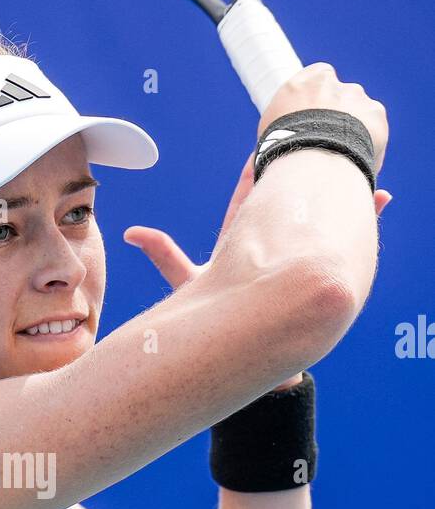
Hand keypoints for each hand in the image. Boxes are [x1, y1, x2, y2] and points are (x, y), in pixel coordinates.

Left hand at [123, 157, 391, 389]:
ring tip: (358, 176)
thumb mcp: (188, 283)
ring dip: (337, 200)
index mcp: (239, 247)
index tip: (260, 148)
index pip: (247, 202)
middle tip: (316, 144)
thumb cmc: (214, 326)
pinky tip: (379, 202)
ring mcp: (292, 263)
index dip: (253, 175)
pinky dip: (359, 228)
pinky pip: (341, 250)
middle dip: (301, 176)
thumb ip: (164, 255)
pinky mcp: (312, 278)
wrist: (246, 364)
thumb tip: (129, 230)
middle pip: (287, 204)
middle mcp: (268, 251)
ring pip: (317, 224)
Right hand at [257, 63, 388, 173]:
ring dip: (356, 128)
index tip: (317, 119)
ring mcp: (354, 96)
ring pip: (359, 111)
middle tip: (331, 143)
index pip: (318, 77)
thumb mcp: (270, 136)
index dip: (319, 99)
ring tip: (344, 157)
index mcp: (300, 83)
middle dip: (339, 115)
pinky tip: (357, 160)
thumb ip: (286, 125)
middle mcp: (329, 83)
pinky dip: (371, 142)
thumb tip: (278, 139)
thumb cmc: (281, 157)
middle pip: (340, 95)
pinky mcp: (375, 113)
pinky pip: (375, 128)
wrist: (308, 166)